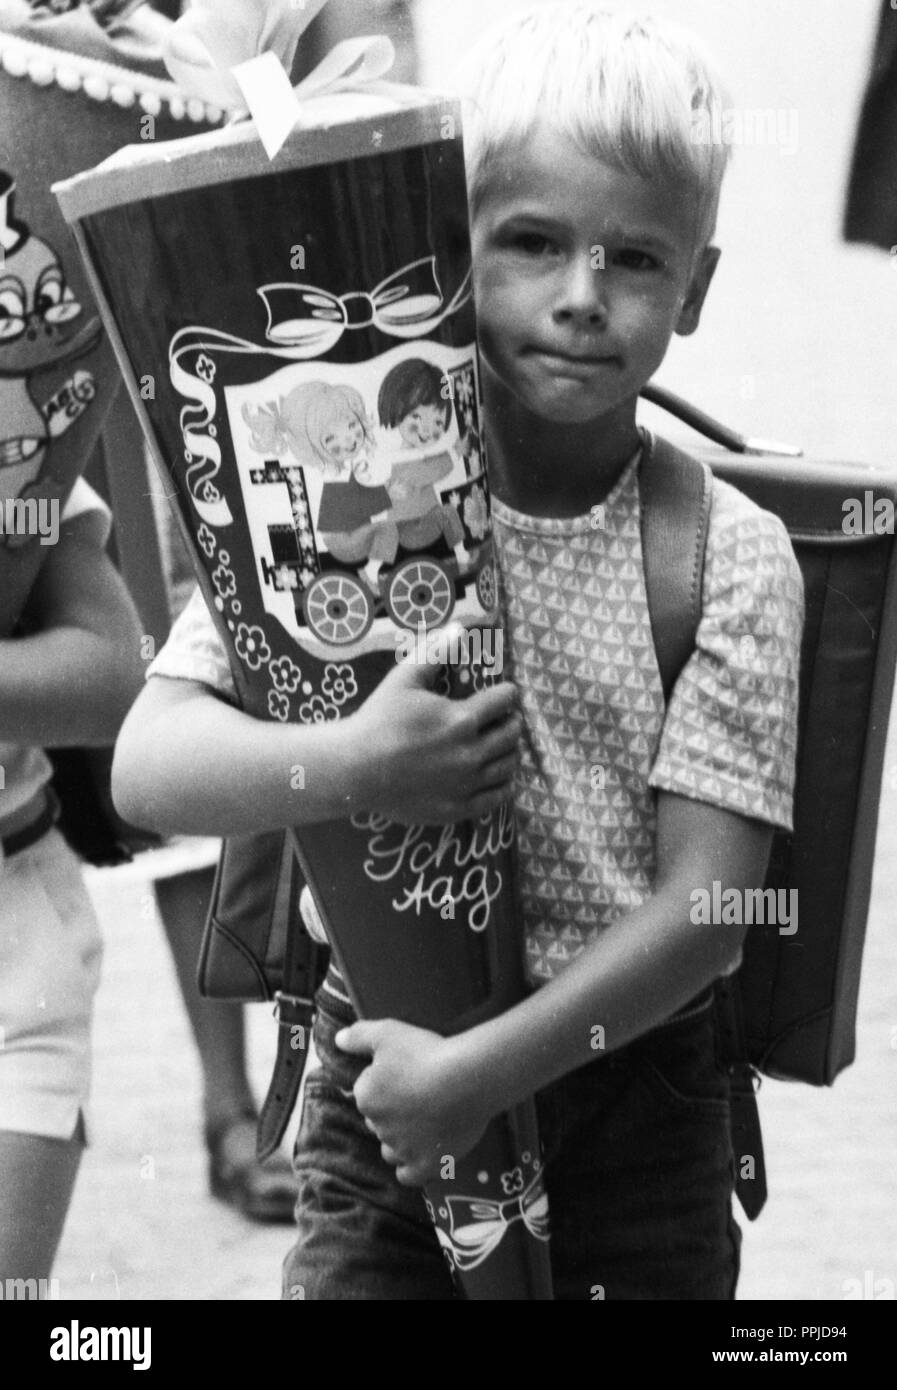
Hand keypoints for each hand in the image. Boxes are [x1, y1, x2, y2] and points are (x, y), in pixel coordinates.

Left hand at [336, 1019, 491, 1186]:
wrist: (467, 1079)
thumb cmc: (426, 1053)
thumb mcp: (388, 1032)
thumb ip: (359, 1036)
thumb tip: (338, 1040)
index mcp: (366, 1096)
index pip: (367, 1093)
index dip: (386, 1083)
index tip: (406, 1074)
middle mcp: (378, 1127)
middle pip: (378, 1123)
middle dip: (392, 1113)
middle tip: (418, 1096)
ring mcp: (402, 1150)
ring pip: (390, 1150)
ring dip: (399, 1141)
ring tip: (423, 1124)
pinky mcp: (425, 1165)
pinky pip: (407, 1175)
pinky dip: (411, 1166)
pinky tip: (422, 1153)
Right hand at [347, 636, 521, 823]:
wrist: (354, 769)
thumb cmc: (378, 720)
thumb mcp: (404, 678)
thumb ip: (434, 652)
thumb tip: (460, 628)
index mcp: (462, 719)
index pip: (504, 701)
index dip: (507, 693)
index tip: (504, 692)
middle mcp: (471, 753)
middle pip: (512, 734)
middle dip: (511, 721)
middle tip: (502, 719)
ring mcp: (466, 784)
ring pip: (509, 766)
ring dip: (510, 751)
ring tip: (501, 745)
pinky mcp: (459, 808)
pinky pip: (498, 797)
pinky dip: (505, 784)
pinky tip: (498, 776)